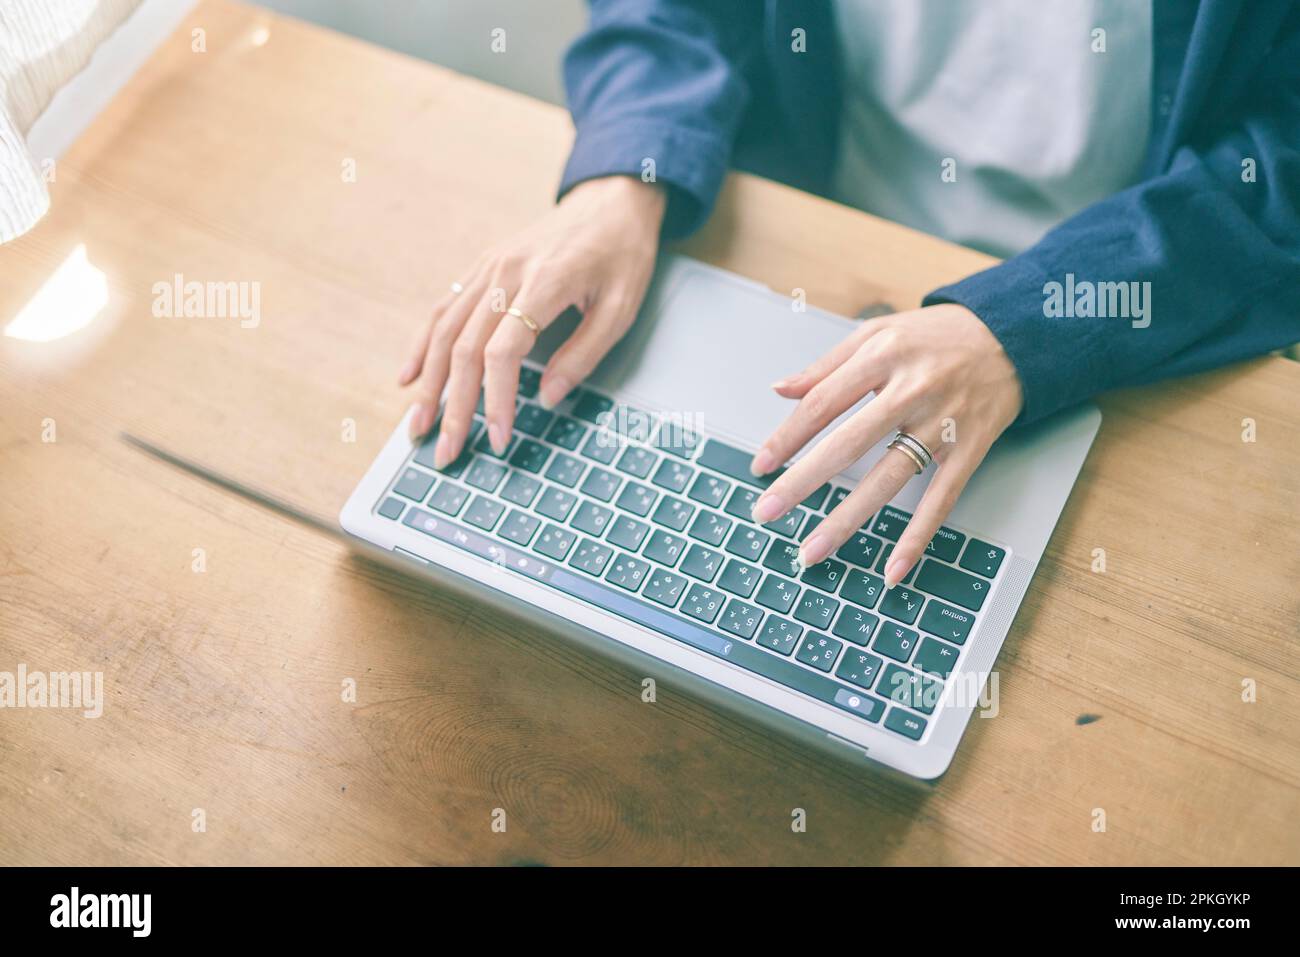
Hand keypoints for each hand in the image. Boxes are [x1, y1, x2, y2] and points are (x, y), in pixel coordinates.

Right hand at [399, 175, 666, 463]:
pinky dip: (422, 346)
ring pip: (444, 332)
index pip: (503, 353)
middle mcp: (506, 273)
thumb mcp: (621, 308)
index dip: (496, 400)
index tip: (499, 438)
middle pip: (464, 348)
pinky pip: (443, 310)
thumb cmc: (622, 254)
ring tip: (417, 426)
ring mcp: (488, 268)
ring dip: (428, 384)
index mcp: (544, 282)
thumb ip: (583, 354)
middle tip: (445, 452)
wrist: (611, 200)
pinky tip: (409, 377)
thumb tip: (547, 398)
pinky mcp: (482, 268)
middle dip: (452, 407)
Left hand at [749, 304, 1023, 587]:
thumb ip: (827, 365)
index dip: (787, 438)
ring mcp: (941, 423)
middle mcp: (910, 390)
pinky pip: (940, 499)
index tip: (760, 466)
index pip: (822, 403)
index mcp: (881, 357)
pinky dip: (917, 537)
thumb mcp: (877, 333)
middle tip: (766, 513)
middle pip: (846, 444)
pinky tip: (893, 568)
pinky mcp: (969, 449)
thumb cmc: (934, 337)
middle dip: (802, 482)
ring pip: (887, 479)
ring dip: (847, 520)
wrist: (1012, 335)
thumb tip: (780, 389)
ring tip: (812, 550)